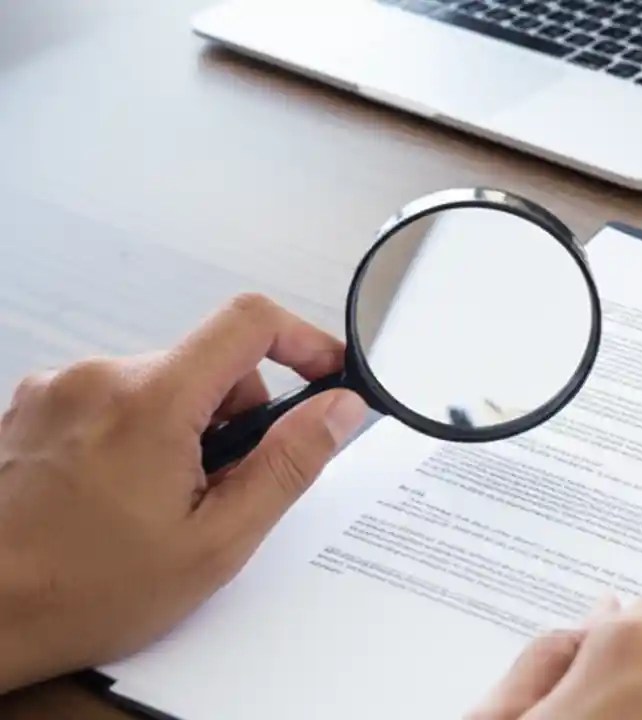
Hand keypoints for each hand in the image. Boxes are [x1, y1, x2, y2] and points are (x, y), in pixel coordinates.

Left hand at [0, 294, 367, 692]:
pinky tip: (115, 497)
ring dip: (182, 430)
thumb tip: (340, 408)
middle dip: (234, 418)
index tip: (327, 376)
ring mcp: (56, 388)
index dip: (304, 340)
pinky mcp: (30, 406)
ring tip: (159, 505)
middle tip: (220, 489)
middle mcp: (98, 376)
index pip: (249, 321)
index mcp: (151, 401)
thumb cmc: (86, 590)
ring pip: (160, 384)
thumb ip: (288, 464)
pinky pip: (113, 399)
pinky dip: (135, 435)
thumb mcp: (216, 541)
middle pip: (206, 363)